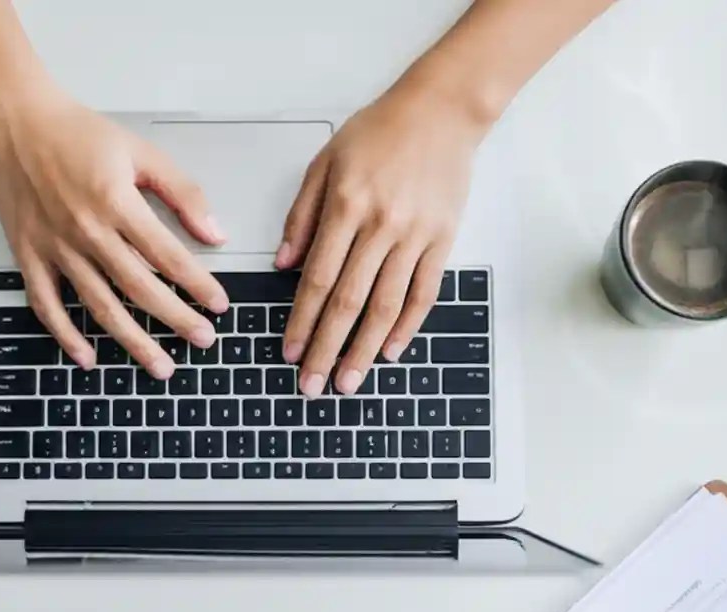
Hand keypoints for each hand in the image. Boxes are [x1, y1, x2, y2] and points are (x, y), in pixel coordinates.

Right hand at [0, 94, 228, 377]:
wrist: (17, 122)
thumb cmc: (77, 133)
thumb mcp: (141, 151)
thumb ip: (182, 192)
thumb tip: (213, 231)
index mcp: (116, 203)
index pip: (167, 255)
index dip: (197, 284)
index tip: (218, 306)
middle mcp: (87, 231)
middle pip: (139, 288)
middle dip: (176, 319)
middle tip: (203, 341)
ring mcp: (56, 247)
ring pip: (99, 305)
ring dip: (132, 340)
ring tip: (160, 365)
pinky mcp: (30, 255)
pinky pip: (47, 305)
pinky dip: (66, 335)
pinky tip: (88, 357)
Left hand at [276, 84, 485, 396]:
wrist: (441, 110)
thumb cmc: (379, 131)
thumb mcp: (324, 163)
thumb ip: (301, 215)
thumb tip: (283, 265)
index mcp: (345, 207)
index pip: (318, 280)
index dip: (302, 321)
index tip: (289, 351)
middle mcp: (380, 226)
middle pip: (348, 303)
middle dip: (326, 349)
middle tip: (311, 385)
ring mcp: (415, 236)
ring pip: (386, 306)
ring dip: (364, 350)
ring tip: (348, 381)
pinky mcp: (443, 239)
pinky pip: (423, 293)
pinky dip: (406, 326)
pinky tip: (390, 351)